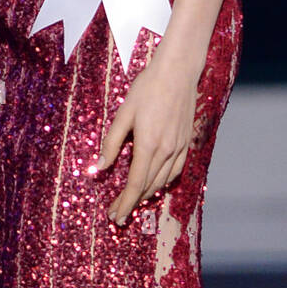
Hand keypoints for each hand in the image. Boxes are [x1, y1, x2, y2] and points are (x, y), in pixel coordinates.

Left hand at [94, 50, 200, 225]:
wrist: (178, 71)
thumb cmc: (148, 87)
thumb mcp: (124, 112)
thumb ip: (111, 143)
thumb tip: (100, 168)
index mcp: (148, 145)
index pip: (135, 184)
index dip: (124, 204)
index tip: (114, 216)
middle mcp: (166, 151)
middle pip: (148, 187)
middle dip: (131, 204)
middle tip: (117, 214)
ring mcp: (179, 147)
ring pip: (162, 182)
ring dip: (147, 195)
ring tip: (133, 202)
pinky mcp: (187, 141)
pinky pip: (176, 171)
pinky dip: (164, 183)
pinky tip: (156, 184)